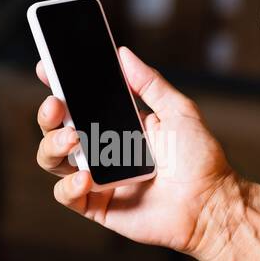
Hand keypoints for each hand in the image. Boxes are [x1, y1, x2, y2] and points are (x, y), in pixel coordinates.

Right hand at [35, 46, 241, 260]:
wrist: (211, 204)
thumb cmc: (201, 160)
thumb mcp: (178, 111)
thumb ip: (150, 83)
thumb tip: (123, 54)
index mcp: (118, 125)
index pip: (79, 103)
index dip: (58, 86)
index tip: (48, 69)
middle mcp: (103, 150)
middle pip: (57, 130)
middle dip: (48, 115)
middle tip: (56, 104)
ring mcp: (98, 179)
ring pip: (53, 160)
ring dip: (53, 145)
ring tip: (73, 139)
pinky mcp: (98, 206)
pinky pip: (67, 195)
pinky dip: (69, 185)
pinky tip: (87, 177)